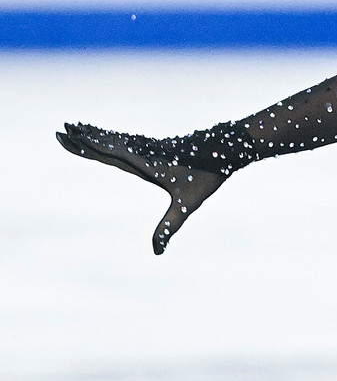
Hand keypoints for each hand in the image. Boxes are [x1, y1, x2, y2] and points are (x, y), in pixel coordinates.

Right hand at [57, 122, 229, 253]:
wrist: (230, 147)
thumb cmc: (209, 175)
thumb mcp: (187, 204)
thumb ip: (169, 225)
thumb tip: (156, 252)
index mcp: (144, 162)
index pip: (107, 153)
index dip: (85, 145)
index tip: (66, 135)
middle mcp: (145, 151)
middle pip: (107, 143)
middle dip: (83, 137)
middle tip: (61, 129)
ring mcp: (154, 146)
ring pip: (119, 139)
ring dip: (98, 134)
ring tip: (80, 127)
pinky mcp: (163, 146)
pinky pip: (132, 140)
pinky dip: (116, 137)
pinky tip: (113, 138)